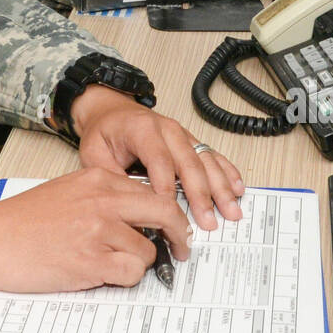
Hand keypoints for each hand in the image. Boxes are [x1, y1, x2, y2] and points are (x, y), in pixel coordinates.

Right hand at [0, 168, 190, 295]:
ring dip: (138, 262)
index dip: (168, 211)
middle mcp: (103, 200)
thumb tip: (138, 212)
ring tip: (113, 263)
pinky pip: (132, 273)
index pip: (152, 190)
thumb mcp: (68, 190)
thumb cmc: (23, 219)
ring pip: (148, 250)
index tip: (173, 225)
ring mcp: (98, 230)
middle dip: (179, 232)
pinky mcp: (91, 261)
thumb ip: (103, 195)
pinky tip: (103, 273)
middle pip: (164, 212)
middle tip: (182, 247)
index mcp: (98, 179)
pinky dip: (125, 278)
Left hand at [70, 87, 244, 229]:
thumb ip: (111, 179)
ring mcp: (182, 134)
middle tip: (208, 222)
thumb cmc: (103, 133)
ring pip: (205, 160)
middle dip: (200, 194)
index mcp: (142, 130)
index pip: (158, 161)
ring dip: (220, 187)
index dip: (166, 188)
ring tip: (231, 210)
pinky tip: (238, 188)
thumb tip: (129, 207)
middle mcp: (167, 129)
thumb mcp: (94, 154)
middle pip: (188, 163)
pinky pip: (212, 155)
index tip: (171, 213)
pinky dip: (226, 172)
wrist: (109, 110)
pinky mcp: (190, 141)